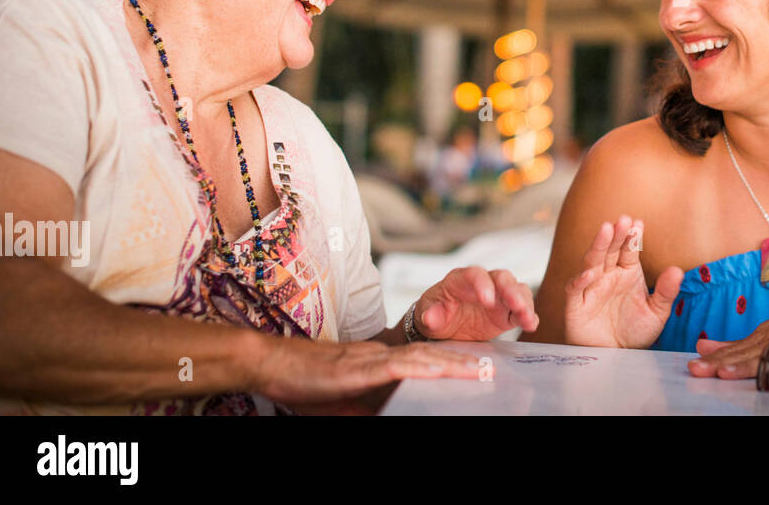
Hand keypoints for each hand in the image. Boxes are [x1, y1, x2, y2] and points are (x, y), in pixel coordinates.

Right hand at [254, 334, 486, 411]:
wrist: (273, 365)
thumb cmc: (307, 385)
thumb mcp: (347, 404)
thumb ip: (373, 407)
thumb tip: (397, 412)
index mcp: (382, 363)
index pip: (425, 363)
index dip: (453, 367)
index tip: (479, 375)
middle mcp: (383, 355)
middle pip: (431, 357)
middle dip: (464, 364)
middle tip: (494, 371)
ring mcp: (373, 358)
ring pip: (422, 358)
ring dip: (454, 363)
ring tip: (482, 370)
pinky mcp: (360, 367)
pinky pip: (398, 365)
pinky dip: (423, 366)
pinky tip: (443, 368)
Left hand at [415, 267, 539, 341]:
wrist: (444, 328)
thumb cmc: (435, 313)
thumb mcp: (427, 315)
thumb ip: (430, 314)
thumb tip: (430, 316)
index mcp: (461, 280)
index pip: (474, 274)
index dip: (482, 284)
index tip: (487, 299)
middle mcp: (484, 284)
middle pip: (502, 278)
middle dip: (510, 289)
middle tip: (515, 303)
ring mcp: (498, 298)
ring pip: (517, 291)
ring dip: (524, 302)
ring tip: (526, 317)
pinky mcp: (507, 314)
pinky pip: (521, 311)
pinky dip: (528, 316)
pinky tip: (531, 324)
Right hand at [563, 214, 682, 348]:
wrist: (616, 357)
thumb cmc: (635, 332)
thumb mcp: (657, 314)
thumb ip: (666, 292)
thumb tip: (677, 270)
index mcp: (627, 273)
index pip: (629, 250)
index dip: (633, 237)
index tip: (638, 223)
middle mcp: (608, 275)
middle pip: (609, 250)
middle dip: (616, 235)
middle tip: (623, 220)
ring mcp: (591, 287)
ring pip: (592, 262)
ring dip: (598, 246)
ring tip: (606, 230)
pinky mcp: (577, 304)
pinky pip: (576, 289)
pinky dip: (580, 280)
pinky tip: (590, 273)